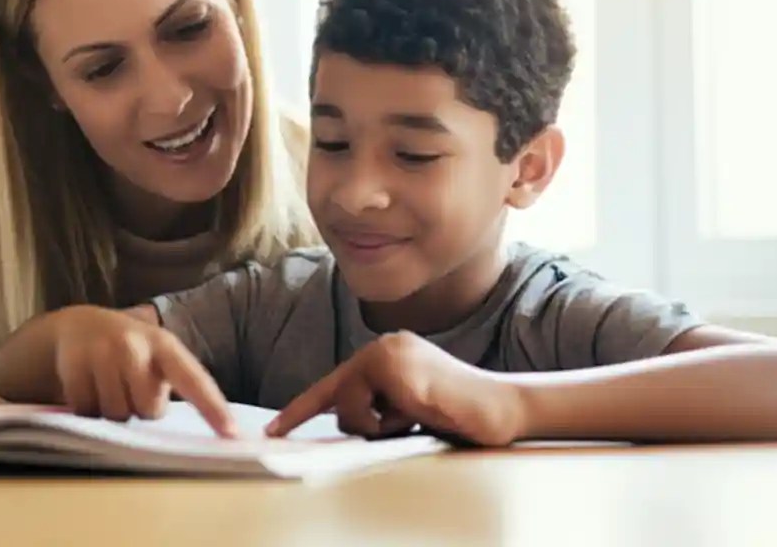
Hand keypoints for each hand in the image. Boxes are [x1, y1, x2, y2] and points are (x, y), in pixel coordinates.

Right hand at [52, 306, 237, 436]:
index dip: (213, 408)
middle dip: (141, 409)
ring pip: (116, 414)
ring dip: (112, 411)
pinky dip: (86, 408)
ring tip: (108, 386)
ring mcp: (102, 352)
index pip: (194, 380)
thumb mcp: (156, 357)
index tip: (231, 434)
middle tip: (132, 390)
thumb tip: (186, 426)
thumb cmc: (130, 352)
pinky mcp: (74, 362)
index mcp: (165, 346)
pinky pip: (85, 410)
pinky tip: (87, 385)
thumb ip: (171, 384)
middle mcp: (135, 345)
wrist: (80, 325)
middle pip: (148, 410)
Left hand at [265, 331, 524, 445]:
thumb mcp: (406, 409)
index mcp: (386, 353)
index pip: (335, 384)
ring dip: (380, 424)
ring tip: (419, 414)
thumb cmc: (458, 414)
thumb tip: (344, 422)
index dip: (302, 409)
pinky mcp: (396, 369)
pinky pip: (370, 410)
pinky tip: (425, 410)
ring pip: (350, 405)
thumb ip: (376, 407)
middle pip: (338, 395)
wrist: (502, 407)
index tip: (274, 430)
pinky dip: (393, 422)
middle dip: (363, 422)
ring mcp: (389, 353)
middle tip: (407, 419)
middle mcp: (383, 346)